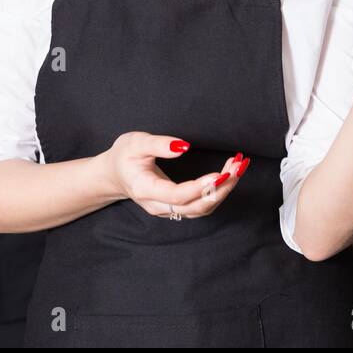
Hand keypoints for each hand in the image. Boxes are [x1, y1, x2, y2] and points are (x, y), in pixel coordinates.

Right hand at [101, 132, 247, 218]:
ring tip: (238, 167)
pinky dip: (218, 192)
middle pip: (195, 207)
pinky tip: (229, 174)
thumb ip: (159, 144)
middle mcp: (158, 205)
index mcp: (145, 189)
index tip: (219, 174)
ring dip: (223, 190)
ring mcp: (168, 209)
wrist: (114, 174)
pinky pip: (202, 205)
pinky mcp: (177, 207)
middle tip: (237, 167)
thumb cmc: (124, 156)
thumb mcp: (136, 142)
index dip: (200, 187)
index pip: (177, 195)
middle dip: (220, 189)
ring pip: (201, 209)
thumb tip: (183, 147)